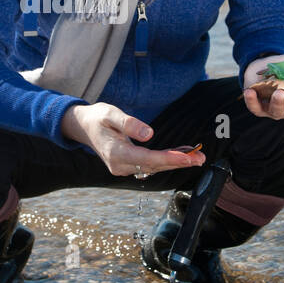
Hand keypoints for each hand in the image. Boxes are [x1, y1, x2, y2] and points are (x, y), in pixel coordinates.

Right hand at [61, 102, 204, 177]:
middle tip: (200, 158)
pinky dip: (166, 161)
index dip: (169, 159)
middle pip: (154, 166)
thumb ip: (129, 123)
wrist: (82, 127)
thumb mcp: (110, 113)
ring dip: (175, 163)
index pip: (147, 159)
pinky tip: (181, 156)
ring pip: (153, 168)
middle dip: (178, 163)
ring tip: (197, 157)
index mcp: (115, 153)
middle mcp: (119, 165)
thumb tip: (149, 134)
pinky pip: (149, 166)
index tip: (187, 157)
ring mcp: (122, 168)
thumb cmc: (97, 117)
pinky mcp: (127, 167)